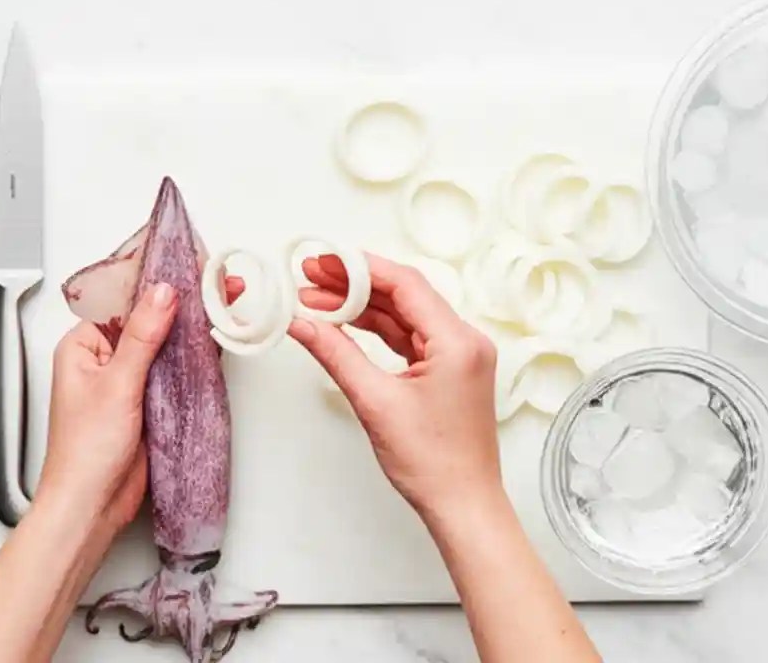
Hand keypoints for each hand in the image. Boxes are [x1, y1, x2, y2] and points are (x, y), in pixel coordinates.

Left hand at [41, 275, 245, 529]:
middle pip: (147, 319)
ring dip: (191, 329)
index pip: (123, 301)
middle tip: (217, 283)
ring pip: (164, 345)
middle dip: (182, 303)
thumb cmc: (83, 453)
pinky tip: (214, 343)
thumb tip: (161, 294)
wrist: (91, 506)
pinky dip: (193, 358)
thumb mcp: (116, 384)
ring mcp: (128, 381)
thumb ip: (142, 336)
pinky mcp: (148, 403)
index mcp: (83, 347)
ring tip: (224, 304)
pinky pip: (173, 372)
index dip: (156, 282)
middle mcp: (104, 360)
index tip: (187, 266)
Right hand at [289, 254, 501, 517]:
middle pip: (404, 295)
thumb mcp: (374, 402)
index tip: (322, 262)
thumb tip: (302, 323)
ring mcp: (459, 356)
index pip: (404, 284)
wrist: (463, 505)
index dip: (359, 268)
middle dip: (355, 285)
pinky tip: (345, 324)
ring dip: (363, 308)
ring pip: (405, 317)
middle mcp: (465, 341)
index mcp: (457, 341)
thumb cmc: (431, 463)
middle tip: (310, 276)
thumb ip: (336, 354)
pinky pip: (411, 338)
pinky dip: (378, 330)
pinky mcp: (450, 372)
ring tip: (317, 300)